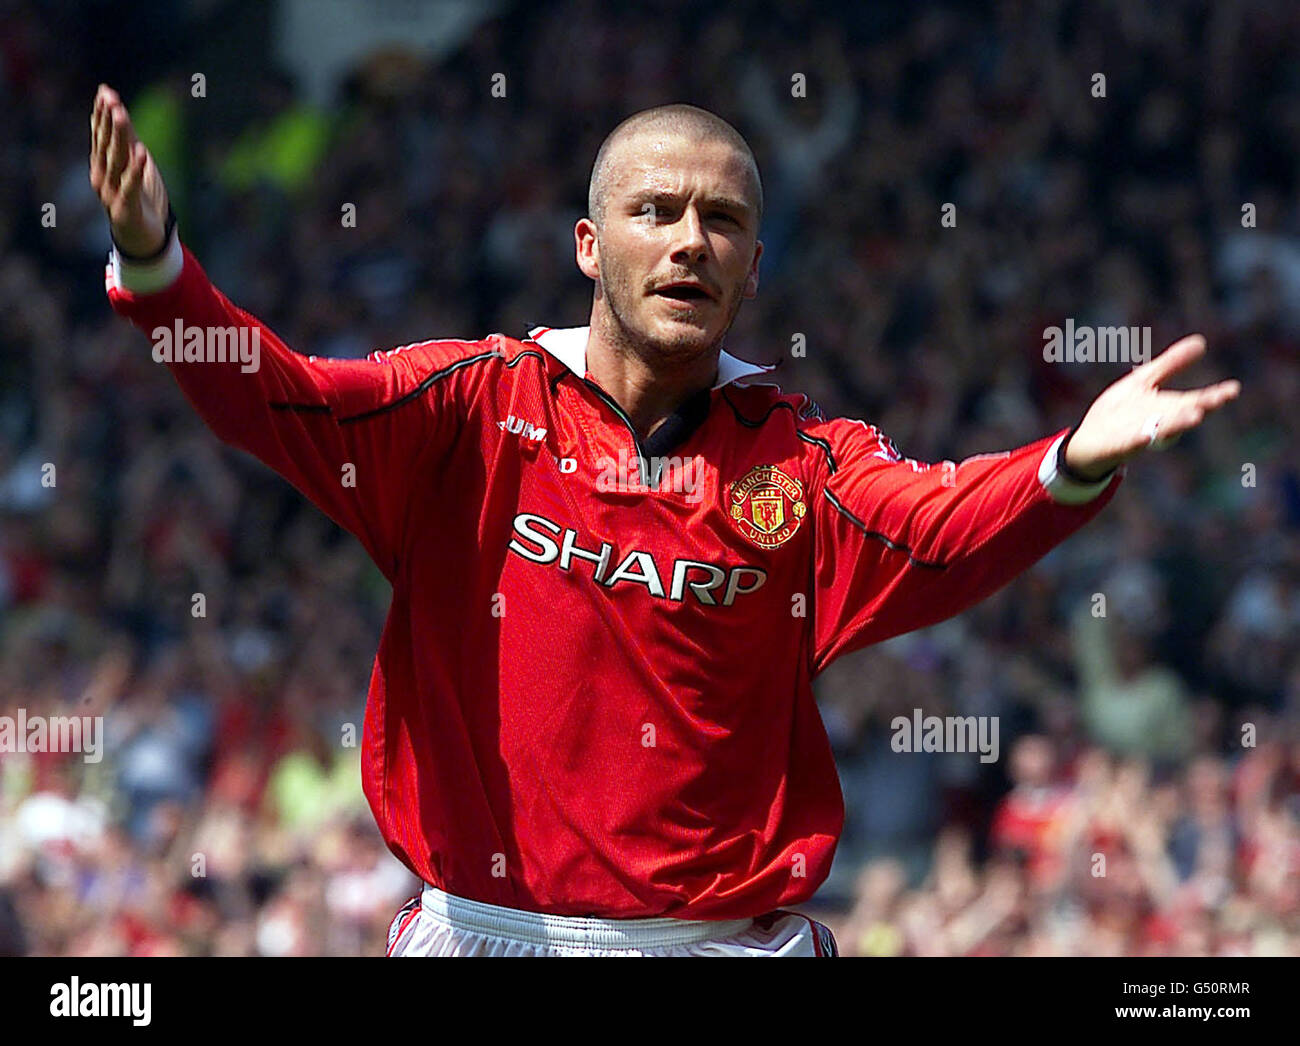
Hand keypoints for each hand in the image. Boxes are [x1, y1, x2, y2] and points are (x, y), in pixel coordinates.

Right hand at [89, 83, 170, 257]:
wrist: (143, 239)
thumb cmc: (139, 200)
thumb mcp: (134, 167)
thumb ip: (127, 143)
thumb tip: (120, 113)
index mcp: (103, 166)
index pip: (100, 135)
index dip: (102, 114)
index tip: (105, 91)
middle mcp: (103, 177)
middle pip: (106, 144)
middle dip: (108, 120)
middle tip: (111, 98)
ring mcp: (112, 193)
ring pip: (116, 161)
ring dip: (118, 137)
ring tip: (122, 115)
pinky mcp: (125, 209)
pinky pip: (131, 186)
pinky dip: (136, 170)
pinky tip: (142, 153)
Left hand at [1064, 334, 1240, 479]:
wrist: (1089, 439)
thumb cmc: (1120, 411)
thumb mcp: (1144, 381)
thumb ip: (1170, 364)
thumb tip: (1201, 341)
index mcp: (1168, 407)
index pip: (1196, 400)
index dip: (1215, 396)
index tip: (1233, 388)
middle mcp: (1159, 422)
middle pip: (1183, 415)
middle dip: (1199, 408)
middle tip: (1217, 401)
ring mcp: (1141, 434)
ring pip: (1163, 430)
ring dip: (1178, 424)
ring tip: (1195, 416)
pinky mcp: (1119, 445)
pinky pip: (1131, 443)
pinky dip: (1140, 439)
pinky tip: (1145, 435)